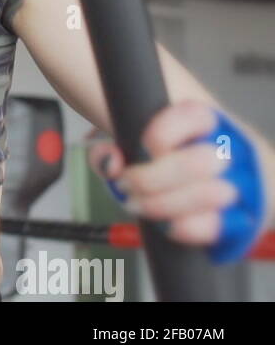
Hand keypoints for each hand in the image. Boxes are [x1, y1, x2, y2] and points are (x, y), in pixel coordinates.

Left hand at [88, 100, 269, 253]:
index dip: (163, 134)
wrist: (197, 182)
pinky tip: (164, 224)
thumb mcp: (128, 146)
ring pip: (212, 195)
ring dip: (163, 204)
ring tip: (136, 204)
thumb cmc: (159, 160)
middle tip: (126, 185)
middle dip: (153, 179)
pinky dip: (184, 227)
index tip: (143, 148)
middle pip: (201, 162)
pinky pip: (214, 226)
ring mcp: (236, 184)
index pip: (194, 116)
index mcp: (204, 122)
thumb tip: (111, 163)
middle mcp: (227, 151)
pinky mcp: (235, 218)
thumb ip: (108, 149)